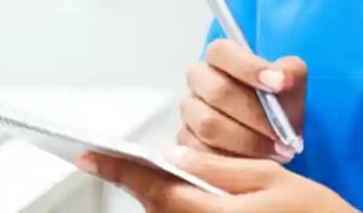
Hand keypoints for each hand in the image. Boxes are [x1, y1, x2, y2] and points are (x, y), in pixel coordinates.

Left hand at [76, 147, 356, 212]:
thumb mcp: (275, 181)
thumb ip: (220, 169)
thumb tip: (175, 156)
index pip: (153, 187)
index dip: (117, 169)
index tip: (87, 154)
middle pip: (156, 207)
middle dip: (139, 183)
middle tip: (116, 160)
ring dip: (160, 199)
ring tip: (153, 176)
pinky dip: (178, 211)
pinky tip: (188, 198)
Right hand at [178, 40, 306, 162]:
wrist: (272, 135)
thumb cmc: (276, 105)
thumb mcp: (291, 85)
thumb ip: (291, 73)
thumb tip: (284, 77)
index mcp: (219, 58)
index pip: (222, 52)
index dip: (250, 67)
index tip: (280, 84)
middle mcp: (199, 80)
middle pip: (217, 91)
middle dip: (253, 114)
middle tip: (281, 132)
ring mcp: (190, 111)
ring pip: (208, 125)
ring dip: (247, 141)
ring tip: (276, 150)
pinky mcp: (187, 142)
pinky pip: (204, 152)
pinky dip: (234, 160)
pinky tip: (257, 162)